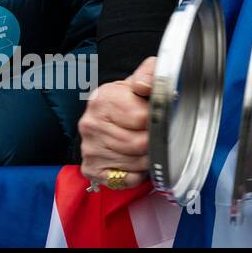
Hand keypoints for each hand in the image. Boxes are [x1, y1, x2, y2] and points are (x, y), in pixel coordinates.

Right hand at [79, 56, 154, 188]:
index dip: (157, 120)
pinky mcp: (91, 169)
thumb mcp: (140, 79)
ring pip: (135, 162)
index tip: (162, 117)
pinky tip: (138, 161)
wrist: (107, 117)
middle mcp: (91, 124)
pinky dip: (138, 174)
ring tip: (151, 146)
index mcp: (103, 98)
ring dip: (150, 158)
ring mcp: (89, 148)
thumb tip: (145, 86)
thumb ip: (150, 73)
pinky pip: (126, 179)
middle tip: (161, 135)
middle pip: (139, 143)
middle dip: (156, 141)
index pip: (141, 117)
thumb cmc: (129, 98)